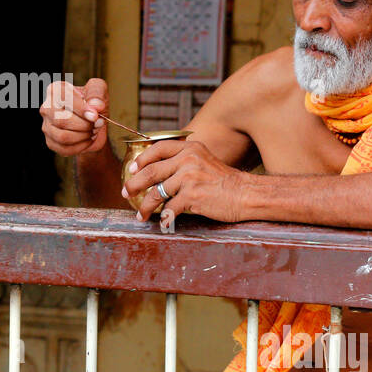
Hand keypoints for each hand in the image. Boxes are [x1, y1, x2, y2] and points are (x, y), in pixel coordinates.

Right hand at [40, 78, 108, 155]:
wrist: (94, 123)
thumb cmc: (93, 103)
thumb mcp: (99, 90)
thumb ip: (97, 93)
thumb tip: (95, 106)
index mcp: (55, 90)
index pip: (63, 99)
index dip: (80, 109)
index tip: (95, 115)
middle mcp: (46, 108)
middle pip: (62, 121)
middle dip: (84, 125)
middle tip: (97, 123)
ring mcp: (46, 126)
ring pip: (63, 137)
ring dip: (84, 136)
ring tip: (93, 131)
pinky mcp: (51, 142)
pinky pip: (65, 149)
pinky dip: (81, 146)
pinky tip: (88, 139)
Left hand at [121, 139, 248, 226]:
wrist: (245, 193)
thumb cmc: (225, 181)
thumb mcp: (204, 160)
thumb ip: (185, 161)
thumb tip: (159, 171)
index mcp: (190, 148)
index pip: (158, 148)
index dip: (141, 159)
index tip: (132, 169)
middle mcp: (188, 159)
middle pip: (150, 171)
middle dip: (134, 183)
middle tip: (126, 192)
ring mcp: (189, 177)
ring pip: (156, 193)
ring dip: (144, 206)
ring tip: (140, 214)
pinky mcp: (192, 195)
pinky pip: (169, 208)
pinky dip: (163, 217)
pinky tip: (162, 222)